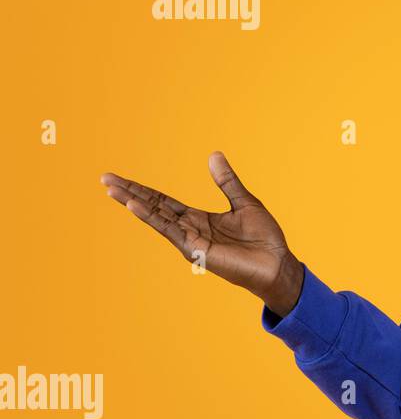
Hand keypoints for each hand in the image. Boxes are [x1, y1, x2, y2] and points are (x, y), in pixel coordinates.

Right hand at [100, 152, 303, 316]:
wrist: (277, 263)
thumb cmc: (263, 238)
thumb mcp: (244, 201)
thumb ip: (226, 181)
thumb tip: (214, 155)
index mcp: (198, 218)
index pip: (163, 201)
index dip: (142, 190)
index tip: (119, 178)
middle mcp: (189, 229)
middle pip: (153, 207)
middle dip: (129, 193)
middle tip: (105, 179)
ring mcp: (190, 240)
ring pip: (156, 217)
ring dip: (134, 203)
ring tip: (112, 189)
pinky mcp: (196, 250)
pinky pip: (170, 231)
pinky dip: (152, 218)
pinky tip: (135, 206)